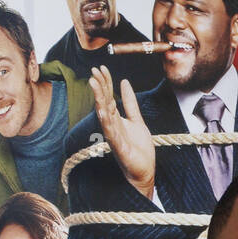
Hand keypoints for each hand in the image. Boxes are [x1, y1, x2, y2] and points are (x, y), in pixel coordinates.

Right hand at [89, 67, 154, 197]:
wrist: (144, 171)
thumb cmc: (139, 149)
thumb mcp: (137, 119)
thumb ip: (130, 103)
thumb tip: (124, 82)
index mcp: (116, 119)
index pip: (109, 97)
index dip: (105, 82)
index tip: (101, 68)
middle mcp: (112, 126)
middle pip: (104, 103)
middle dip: (99, 87)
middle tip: (94, 71)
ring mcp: (113, 136)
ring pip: (104, 114)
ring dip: (98, 99)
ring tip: (94, 84)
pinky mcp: (118, 147)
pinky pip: (110, 132)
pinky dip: (106, 120)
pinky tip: (102, 110)